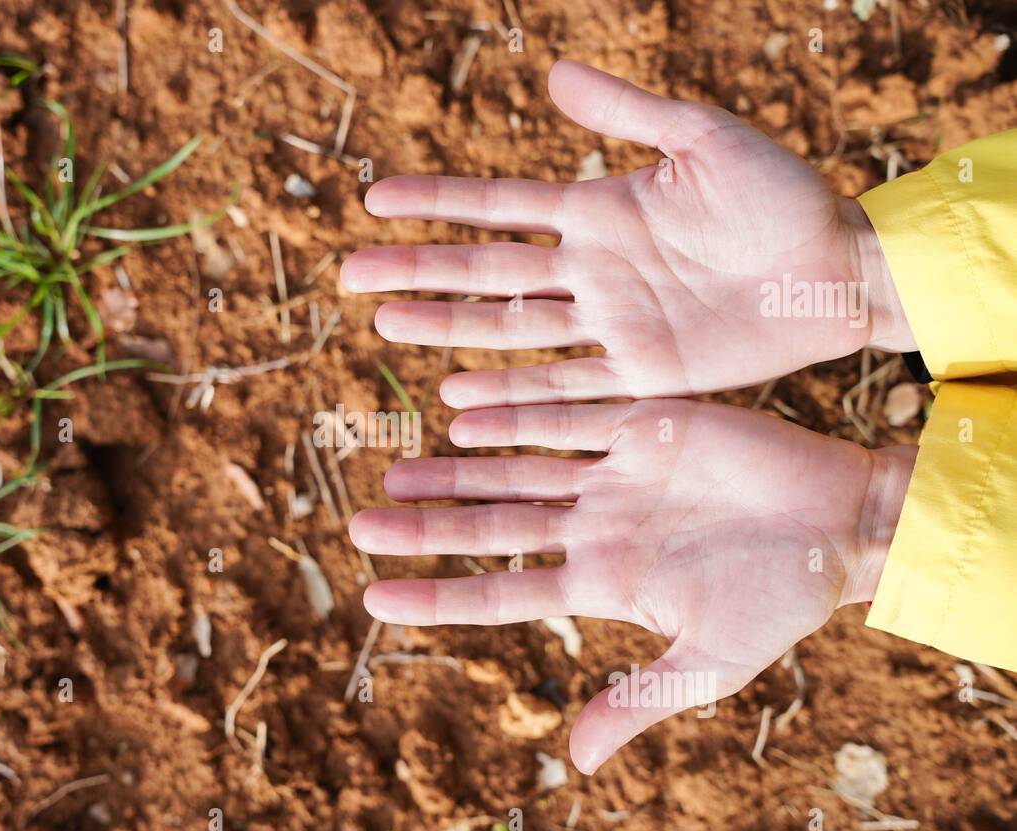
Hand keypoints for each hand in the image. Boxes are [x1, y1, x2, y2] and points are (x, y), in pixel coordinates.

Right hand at [341, 61, 915, 407]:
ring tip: (386, 325)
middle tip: (349, 274)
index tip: (374, 200)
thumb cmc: (780, 195)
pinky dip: (509, 396)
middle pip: (483, 271)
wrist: (837, 269)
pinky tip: (458, 399)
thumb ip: (629, 112)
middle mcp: (589, 270)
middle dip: (416, 270)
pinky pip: (561, 385)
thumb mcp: (704, 139)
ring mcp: (609, 324)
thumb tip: (549, 74)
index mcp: (598, 209)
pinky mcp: (639, 372)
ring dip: (446, 329)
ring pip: (508, 329)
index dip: (436, 202)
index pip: (497, 205)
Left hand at [347, 399, 914, 772]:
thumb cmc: (780, 601)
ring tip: (394, 469)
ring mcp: (613, 476)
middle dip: (426, 526)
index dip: (435, 595)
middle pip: (490, 526)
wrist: (842, 525)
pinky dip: (514, 415)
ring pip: (513, 469)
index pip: (498, 594)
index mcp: (601, 583)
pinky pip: (564, 419)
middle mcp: (594, 529)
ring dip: (455, 470)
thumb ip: (639, 703)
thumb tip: (576, 763)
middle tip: (360, 523)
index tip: (372, 595)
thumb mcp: (709, 664)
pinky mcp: (643, 427)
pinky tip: (460, 413)